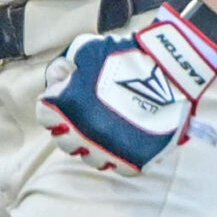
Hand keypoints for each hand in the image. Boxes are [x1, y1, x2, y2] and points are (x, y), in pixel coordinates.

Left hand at [36, 6, 216, 175]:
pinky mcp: (133, 161)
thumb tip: (60, 76)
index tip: (66, 99)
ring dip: (94, 144)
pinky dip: (121, 156)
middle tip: (86, 116)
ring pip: (91, 157)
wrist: (170, 70)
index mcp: (67, 107)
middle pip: (64, 140)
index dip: (55, 105)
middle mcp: (82, 133)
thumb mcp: (89, 50)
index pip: (45, 115)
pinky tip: (126, 141)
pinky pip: (119, 166)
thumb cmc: (127, 56)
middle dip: (71, 127)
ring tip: (108, 131)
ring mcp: (107, 150)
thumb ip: (68, 66)